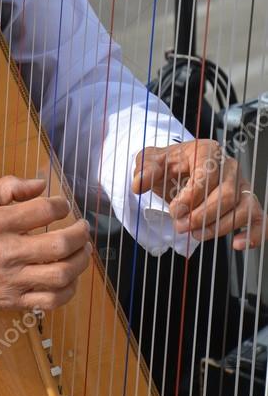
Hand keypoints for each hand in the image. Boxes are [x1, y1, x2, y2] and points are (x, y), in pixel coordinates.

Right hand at [0, 175, 91, 312]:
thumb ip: (10, 186)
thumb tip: (41, 185)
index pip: (44, 210)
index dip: (61, 205)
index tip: (63, 205)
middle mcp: (7, 252)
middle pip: (59, 245)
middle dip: (80, 234)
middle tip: (83, 228)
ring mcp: (12, 280)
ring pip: (61, 275)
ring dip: (80, 262)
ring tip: (83, 251)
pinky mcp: (13, 300)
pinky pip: (51, 301)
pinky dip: (69, 290)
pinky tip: (70, 278)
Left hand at [132, 140, 266, 249]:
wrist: (179, 168)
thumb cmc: (169, 164)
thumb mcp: (152, 161)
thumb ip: (146, 169)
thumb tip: (139, 183)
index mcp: (207, 151)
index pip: (207, 176)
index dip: (191, 197)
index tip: (174, 211)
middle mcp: (229, 166)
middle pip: (226, 195)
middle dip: (202, 216)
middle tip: (180, 226)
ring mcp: (241, 184)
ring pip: (242, 209)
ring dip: (219, 228)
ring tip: (195, 235)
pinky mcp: (247, 201)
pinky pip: (259, 218)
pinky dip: (254, 234)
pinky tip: (238, 244)